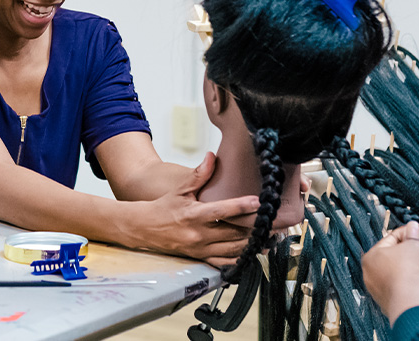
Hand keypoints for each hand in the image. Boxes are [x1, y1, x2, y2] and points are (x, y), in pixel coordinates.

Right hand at [126, 152, 258, 266]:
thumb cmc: (164, 207)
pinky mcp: (200, 258)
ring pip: (232, 250)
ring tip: (269, 239)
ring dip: (252, 245)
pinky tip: (253, 254)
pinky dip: (240, 259)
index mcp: (194, 215)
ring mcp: (200, 249)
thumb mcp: (180, 189)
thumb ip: (198, 174)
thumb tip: (212, 156)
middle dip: (255, 229)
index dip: (241, 206)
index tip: (259, 202)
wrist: (145, 228)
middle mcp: (199, 234)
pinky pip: (224, 263)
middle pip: (233, 233)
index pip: (222, 211)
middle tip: (273, 223)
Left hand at [362, 221, 418, 324]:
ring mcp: (380, 291)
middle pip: (396, 256)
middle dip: (412, 251)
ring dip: (414, 267)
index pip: (392, 238)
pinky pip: (405, 288)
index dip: (409, 233)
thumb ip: (413, 234)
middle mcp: (371, 274)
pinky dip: (414, 283)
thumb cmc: (410, 273)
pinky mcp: (392, 303)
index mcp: (371, 256)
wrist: (414, 303)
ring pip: (401, 273)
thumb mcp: (415, 244)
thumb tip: (413, 227)